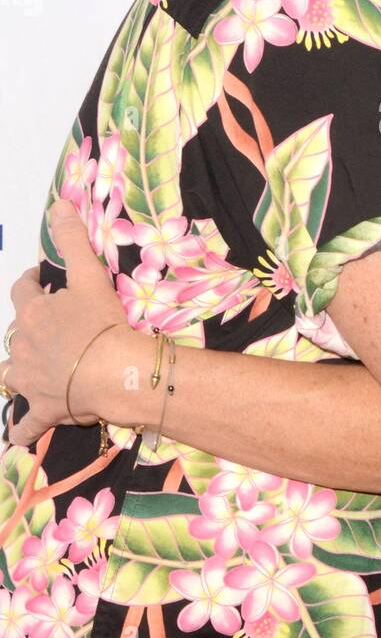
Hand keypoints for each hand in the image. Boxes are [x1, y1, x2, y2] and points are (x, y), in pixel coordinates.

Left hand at [3, 199, 127, 446]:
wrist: (112, 371)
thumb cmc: (101, 323)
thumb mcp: (89, 275)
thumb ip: (72, 240)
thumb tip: (58, 204)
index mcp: (33, 312)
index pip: (22, 290)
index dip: (30, 283)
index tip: (39, 279)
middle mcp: (22, 345)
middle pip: (16, 334)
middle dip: (28, 330)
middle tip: (50, 328)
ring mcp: (29, 380)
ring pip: (11, 375)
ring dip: (18, 373)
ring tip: (30, 371)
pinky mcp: (41, 408)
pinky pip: (25, 423)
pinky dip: (23, 428)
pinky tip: (20, 433)